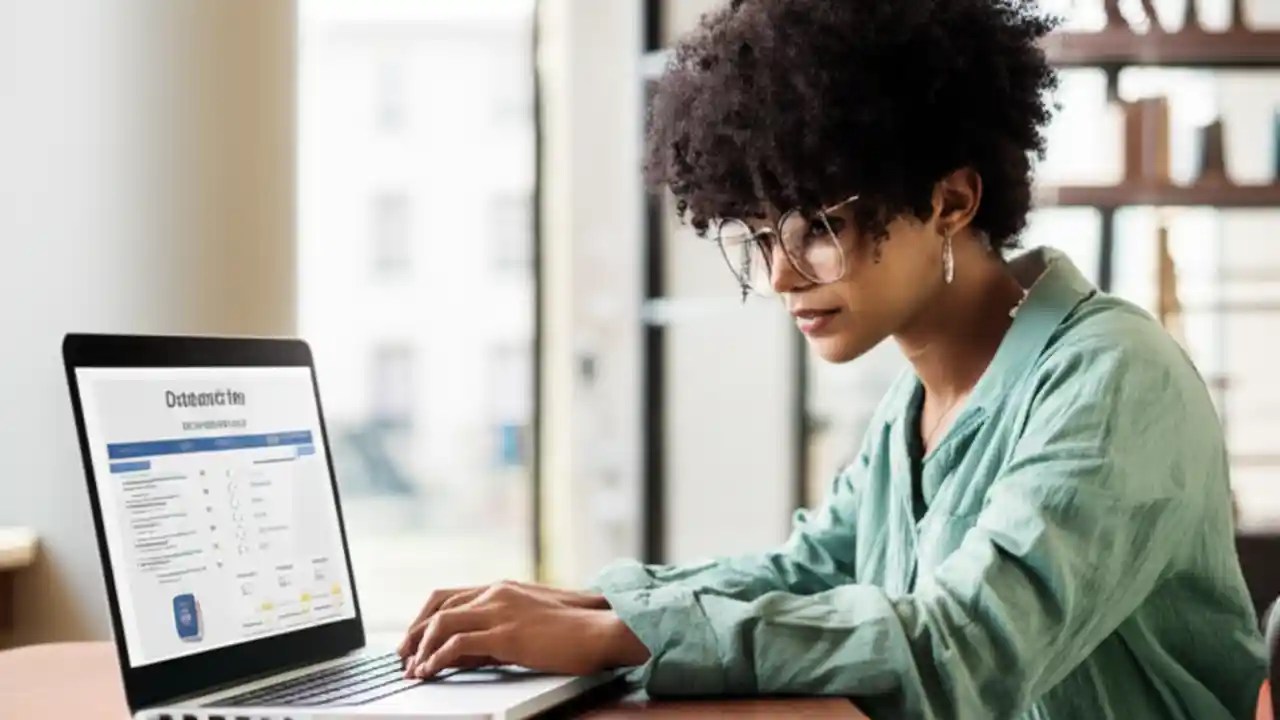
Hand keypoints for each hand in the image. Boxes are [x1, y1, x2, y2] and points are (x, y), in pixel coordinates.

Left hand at [400, 581, 648, 678]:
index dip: (425, 618)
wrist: (601, 630)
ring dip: (421, 649)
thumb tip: (466, 651)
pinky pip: (457, 645)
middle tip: (403, 657)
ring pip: (442, 623)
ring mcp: (500, 611)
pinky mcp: (506, 634)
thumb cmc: (574, 630)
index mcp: (502, 587)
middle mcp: (496, 593)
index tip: (413, 640)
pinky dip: (436, 659)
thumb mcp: (529, 622)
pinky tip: (430, 673)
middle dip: (415, 633)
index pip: (449, 596)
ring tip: (414, 670)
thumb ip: (497, 630)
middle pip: (438, 606)